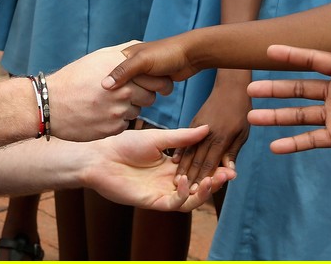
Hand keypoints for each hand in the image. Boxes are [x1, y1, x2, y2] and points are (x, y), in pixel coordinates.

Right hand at [49, 43, 175, 141]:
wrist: (50, 105)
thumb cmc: (73, 78)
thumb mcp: (97, 58)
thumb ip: (122, 52)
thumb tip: (141, 47)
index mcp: (122, 71)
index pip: (155, 79)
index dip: (152, 81)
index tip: (145, 82)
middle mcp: (123, 91)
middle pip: (150, 96)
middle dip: (142, 95)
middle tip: (126, 93)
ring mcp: (118, 111)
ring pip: (137, 111)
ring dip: (128, 108)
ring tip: (108, 103)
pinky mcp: (112, 129)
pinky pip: (124, 124)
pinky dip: (116, 121)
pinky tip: (101, 114)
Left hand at [82, 125, 234, 211]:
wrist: (101, 155)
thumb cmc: (125, 144)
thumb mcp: (159, 138)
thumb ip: (183, 137)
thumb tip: (207, 127)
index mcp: (172, 167)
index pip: (199, 170)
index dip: (214, 167)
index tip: (229, 160)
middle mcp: (170, 182)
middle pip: (198, 186)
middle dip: (215, 181)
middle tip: (229, 173)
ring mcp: (162, 193)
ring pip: (190, 199)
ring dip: (204, 191)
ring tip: (214, 178)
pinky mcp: (152, 202)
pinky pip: (173, 203)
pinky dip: (182, 194)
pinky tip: (184, 180)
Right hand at [103, 36, 197, 90]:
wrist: (191, 54)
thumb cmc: (166, 52)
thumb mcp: (142, 61)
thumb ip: (123, 72)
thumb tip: (104, 85)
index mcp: (122, 58)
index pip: (112, 79)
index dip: (121, 84)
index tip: (136, 79)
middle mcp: (129, 68)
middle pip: (127, 90)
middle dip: (141, 87)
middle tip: (153, 73)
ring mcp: (140, 77)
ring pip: (138, 96)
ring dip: (150, 92)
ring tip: (161, 77)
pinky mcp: (151, 85)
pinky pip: (147, 97)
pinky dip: (156, 93)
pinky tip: (164, 85)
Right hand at [175, 71, 250, 182]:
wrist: (231, 87)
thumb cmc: (240, 111)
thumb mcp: (242, 133)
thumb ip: (233, 152)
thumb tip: (231, 172)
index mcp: (221, 138)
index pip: (209, 164)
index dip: (202, 179)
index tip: (195, 192)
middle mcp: (208, 134)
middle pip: (196, 160)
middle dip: (190, 178)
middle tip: (182, 193)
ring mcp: (198, 127)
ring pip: (188, 151)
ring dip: (182, 167)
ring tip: (176, 181)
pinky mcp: (193, 121)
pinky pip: (184, 140)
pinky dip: (179, 151)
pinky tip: (174, 162)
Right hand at [245, 15, 330, 163]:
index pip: (313, 61)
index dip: (291, 56)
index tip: (268, 51)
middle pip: (299, 89)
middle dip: (275, 89)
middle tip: (249, 88)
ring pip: (300, 114)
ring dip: (276, 116)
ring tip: (253, 117)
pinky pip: (311, 139)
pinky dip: (293, 143)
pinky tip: (274, 147)